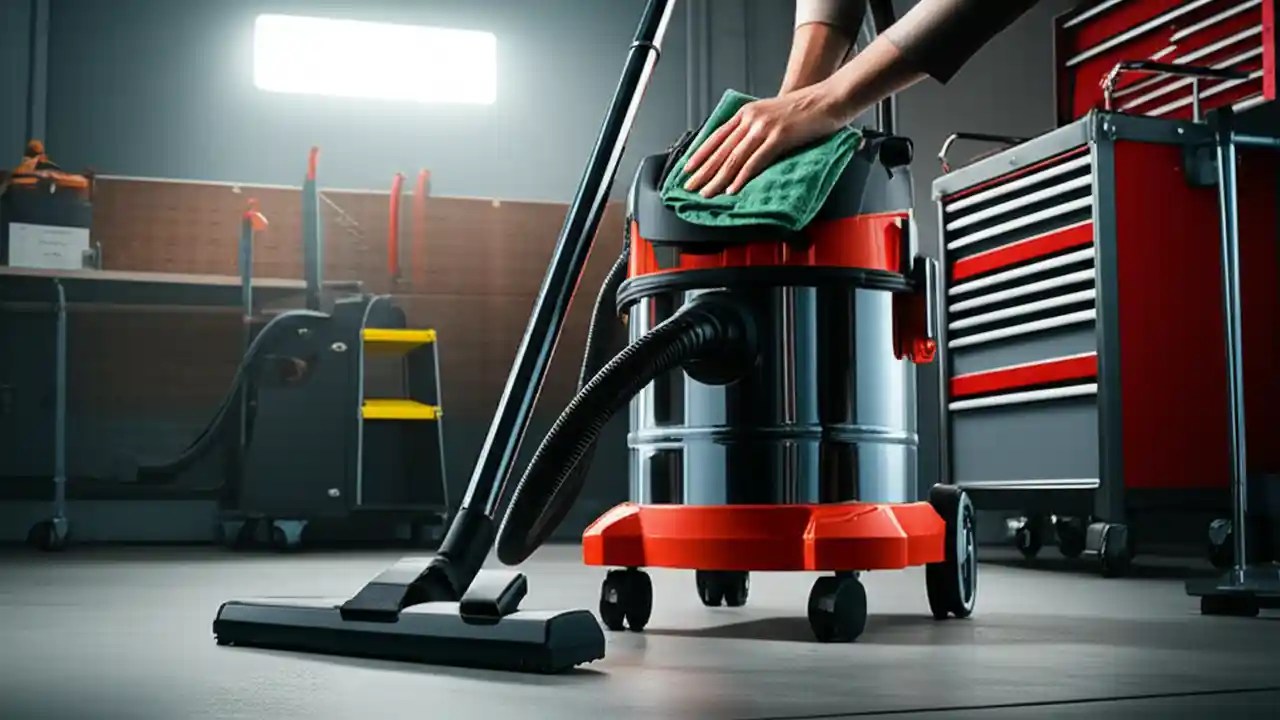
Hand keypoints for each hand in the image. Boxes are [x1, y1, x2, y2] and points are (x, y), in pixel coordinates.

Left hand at [681, 84, 848, 197]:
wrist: (827, 98)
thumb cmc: (803, 109)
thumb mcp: (770, 114)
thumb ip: (753, 127)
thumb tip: (738, 147)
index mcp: (746, 113)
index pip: (715, 136)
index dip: (699, 154)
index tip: (687, 169)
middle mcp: (751, 119)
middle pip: (720, 150)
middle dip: (702, 172)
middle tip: (689, 187)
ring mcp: (763, 128)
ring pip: (733, 158)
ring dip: (717, 179)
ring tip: (706, 193)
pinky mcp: (778, 137)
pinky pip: (755, 161)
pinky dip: (741, 177)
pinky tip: (732, 189)